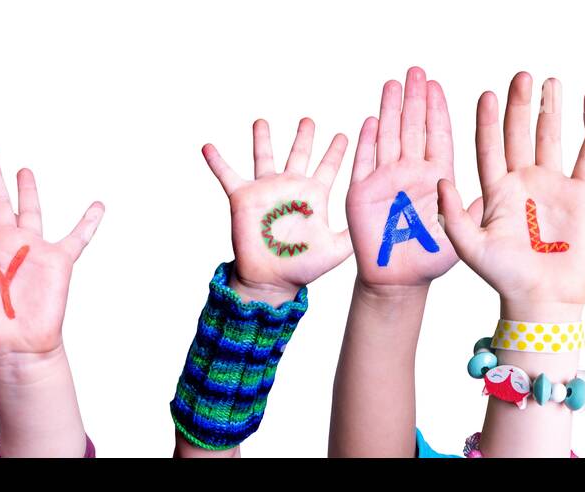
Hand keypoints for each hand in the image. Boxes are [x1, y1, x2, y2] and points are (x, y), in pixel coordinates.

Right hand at [202, 118, 351, 298]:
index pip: (328, 166)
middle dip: (304, 136)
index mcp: (314, 195)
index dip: (337, 150)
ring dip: (262, 139)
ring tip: (261, 121)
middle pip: (298, 153)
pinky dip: (217, 161)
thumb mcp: (337, 249)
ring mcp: (266, 190)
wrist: (272, 279)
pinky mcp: (243, 198)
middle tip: (308, 120)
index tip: (345, 133)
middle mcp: (290, 187)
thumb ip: (355, 231)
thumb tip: (377, 219)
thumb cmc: (304, 267)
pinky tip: (207, 147)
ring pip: (264, 156)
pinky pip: (226, 175)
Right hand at [348, 67, 464, 287]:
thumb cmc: (431, 259)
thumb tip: (481, 186)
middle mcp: (411, 174)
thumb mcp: (460, 233)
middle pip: (412, 129)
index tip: (436, 86)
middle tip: (416, 72)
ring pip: (389, 138)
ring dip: (390, 111)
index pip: (436, 136)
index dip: (436, 111)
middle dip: (414, 100)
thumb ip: (467, 209)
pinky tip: (372, 120)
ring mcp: (385, 181)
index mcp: (436, 178)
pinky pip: (365, 162)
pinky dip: (367, 142)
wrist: (399, 280)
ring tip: (393, 85)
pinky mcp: (362, 194)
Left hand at [439, 72, 584, 320]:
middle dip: (520, 105)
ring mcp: (551, 187)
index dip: (487, 121)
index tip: (487, 94)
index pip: (489, 147)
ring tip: (551, 82)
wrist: (542, 299)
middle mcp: (522, 183)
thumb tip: (439, 181)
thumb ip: (453, 216)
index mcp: (495, 192)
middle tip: (522, 75)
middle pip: (519, 135)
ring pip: (551, 139)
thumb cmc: (504, 278)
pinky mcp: (579, 196)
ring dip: (552, 111)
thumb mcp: (471, 247)